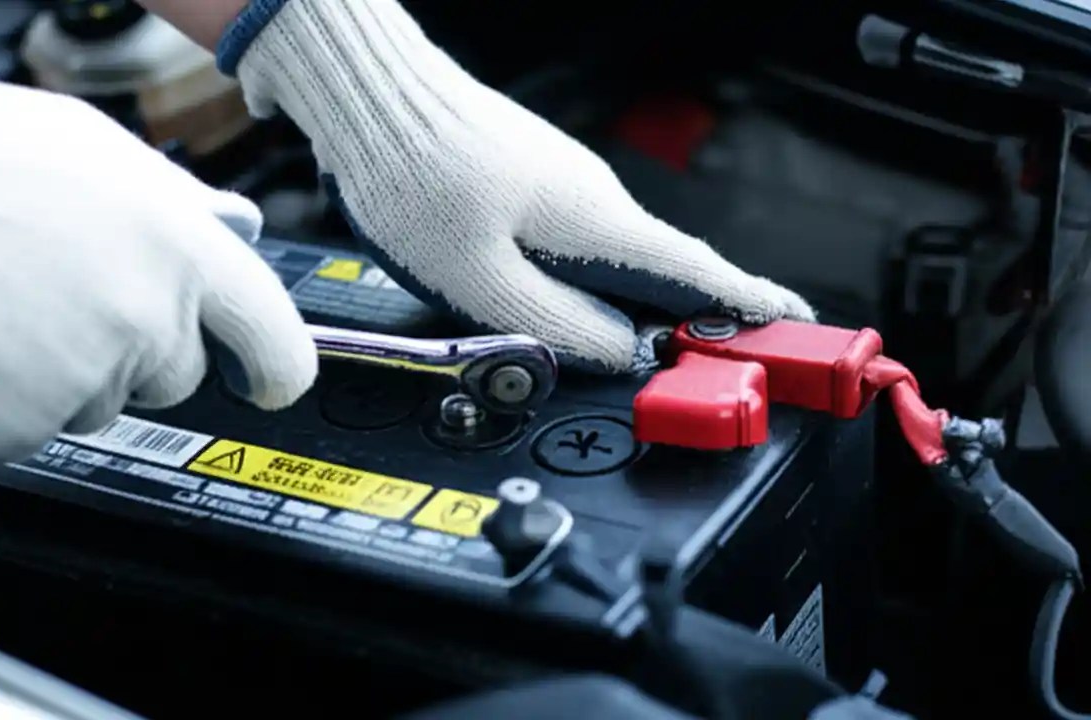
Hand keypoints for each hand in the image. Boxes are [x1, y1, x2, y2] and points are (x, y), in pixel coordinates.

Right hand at [0, 45, 316, 462]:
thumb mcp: (91, 150)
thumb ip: (177, 201)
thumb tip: (234, 228)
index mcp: (177, 245)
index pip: (275, 337)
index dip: (279, 368)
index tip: (270, 380)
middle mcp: (143, 318)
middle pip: (180, 375)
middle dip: (138, 349)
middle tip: (67, 296)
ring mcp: (82, 379)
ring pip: (103, 402)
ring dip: (67, 371)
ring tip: (1, 303)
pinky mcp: (17, 428)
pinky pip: (35, 429)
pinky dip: (6, 400)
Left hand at [223, 0, 813, 371]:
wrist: (372, 98)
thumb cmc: (416, 178)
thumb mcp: (480, 279)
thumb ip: (554, 324)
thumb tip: (614, 354)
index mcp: (593, 221)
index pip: (694, 273)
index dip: (746, 305)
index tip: (790, 325)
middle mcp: (589, 197)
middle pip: (656, 271)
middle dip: (686, 320)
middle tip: (705, 369)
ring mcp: (559, 184)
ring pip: (608, 259)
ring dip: (625, 305)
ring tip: (628, 354)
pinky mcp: (527, 182)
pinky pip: (571, 241)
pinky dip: (582, 279)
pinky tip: (556, 303)